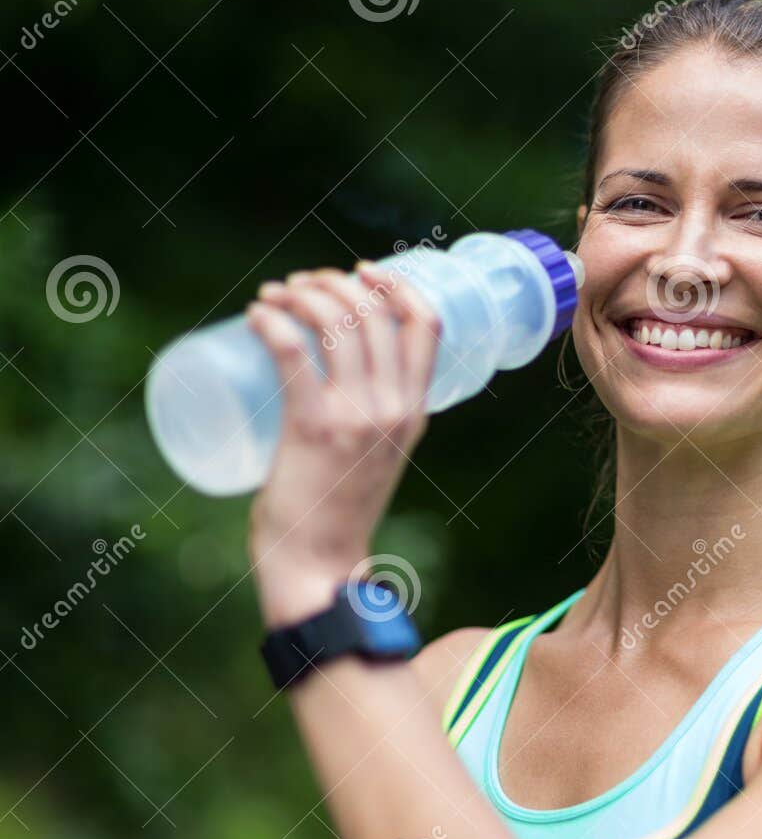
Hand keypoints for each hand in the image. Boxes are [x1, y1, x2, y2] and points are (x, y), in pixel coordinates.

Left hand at [245, 263, 440, 628]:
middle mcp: (393, 407)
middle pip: (374, 311)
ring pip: (336, 321)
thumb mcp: (378, 456)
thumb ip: (372, 420)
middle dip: (333, 281)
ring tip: (274, 296)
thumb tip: (338, 380)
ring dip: (300, 292)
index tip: (363, 272)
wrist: (317, 566)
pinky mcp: (312, 426)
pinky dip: (272, 320)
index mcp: (415, 412)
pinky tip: (256, 314)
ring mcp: (355, 416)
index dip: (397, 284)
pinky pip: (293, 350)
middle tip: (300, 286)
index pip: (426, 324)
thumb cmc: (336, 513)